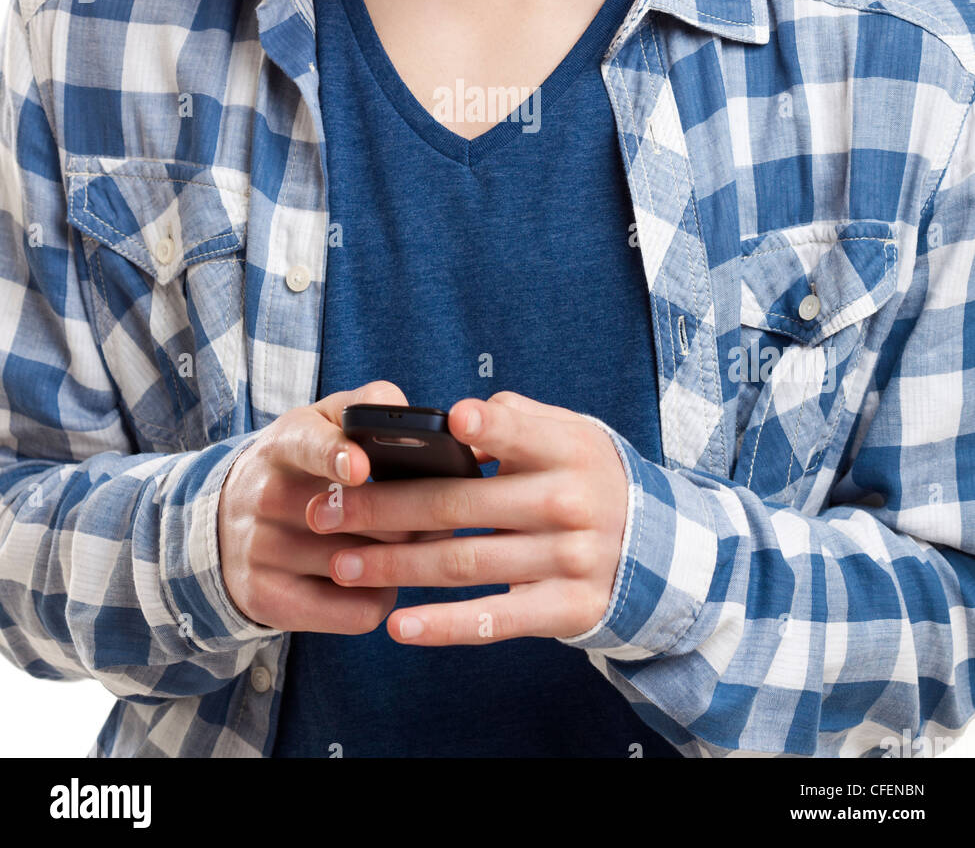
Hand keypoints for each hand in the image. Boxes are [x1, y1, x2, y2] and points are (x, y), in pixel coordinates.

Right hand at [217, 379, 447, 631]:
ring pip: (361, 564)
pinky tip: (381, 578)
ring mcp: (260, 552)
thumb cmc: (299, 464)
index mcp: (284, 444)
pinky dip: (381, 596)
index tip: (360, 467)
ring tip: (413, 543)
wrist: (227, 525)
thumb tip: (405, 412)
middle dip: (411, 515)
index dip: (336, 456)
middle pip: (356, 515)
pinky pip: (354, 611)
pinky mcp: (267, 601)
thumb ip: (365, 406)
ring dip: (402, 557)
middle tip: (443, 512)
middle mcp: (263, 496)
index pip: (308, 446)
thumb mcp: (320, 423)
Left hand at [310, 391, 629, 644]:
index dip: (490, 425)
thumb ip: (520, 420)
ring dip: (396, 566)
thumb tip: (460, 418)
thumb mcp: (574, 435)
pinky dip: (444, 626)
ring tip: (341, 565)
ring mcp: (569, 561)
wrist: (661, 550)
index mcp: (568, 451)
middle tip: (328, 511)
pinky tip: (399, 624)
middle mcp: (569, 505)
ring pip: (466, 564)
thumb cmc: (592, 478)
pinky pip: (494, 621)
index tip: (452, 418)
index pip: (523, 432)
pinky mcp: (564, 611)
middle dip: (386, 508)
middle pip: (463, 505)